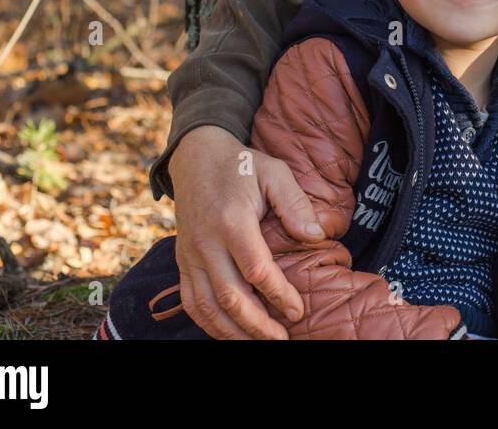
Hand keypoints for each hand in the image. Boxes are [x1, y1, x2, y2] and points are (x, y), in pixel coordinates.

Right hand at [168, 125, 330, 338]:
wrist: (196, 155)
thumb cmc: (241, 165)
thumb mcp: (274, 171)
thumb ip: (294, 203)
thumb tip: (316, 235)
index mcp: (232, 221)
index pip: (256, 270)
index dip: (279, 295)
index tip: (298, 311)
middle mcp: (206, 243)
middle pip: (230, 297)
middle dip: (257, 325)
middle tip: (282, 339)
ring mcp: (189, 255)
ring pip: (206, 306)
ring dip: (232, 332)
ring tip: (260, 342)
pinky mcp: (182, 261)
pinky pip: (190, 301)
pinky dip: (208, 323)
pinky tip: (230, 333)